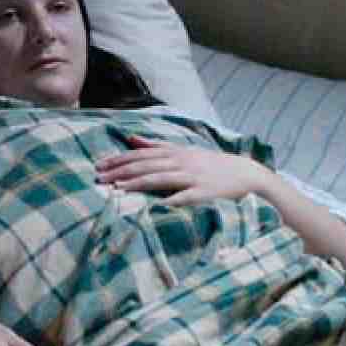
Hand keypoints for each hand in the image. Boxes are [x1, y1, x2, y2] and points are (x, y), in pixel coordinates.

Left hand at [94, 136, 267, 204]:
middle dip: (121, 171)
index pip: (142, 153)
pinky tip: (153, 206)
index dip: (120, 159)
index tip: (100, 165)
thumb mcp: (184, 150)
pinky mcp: (203, 193)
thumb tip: (130, 138)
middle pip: (146, 165)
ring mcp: (193, 177)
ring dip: (137, 183)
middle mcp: (182, 162)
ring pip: (160, 178)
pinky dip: (169, 200)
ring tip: (117, 189)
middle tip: (99, 178)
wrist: (246, 173)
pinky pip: (184, 197)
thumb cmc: (211, 164)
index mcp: (176, 152)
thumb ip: (156, 145)